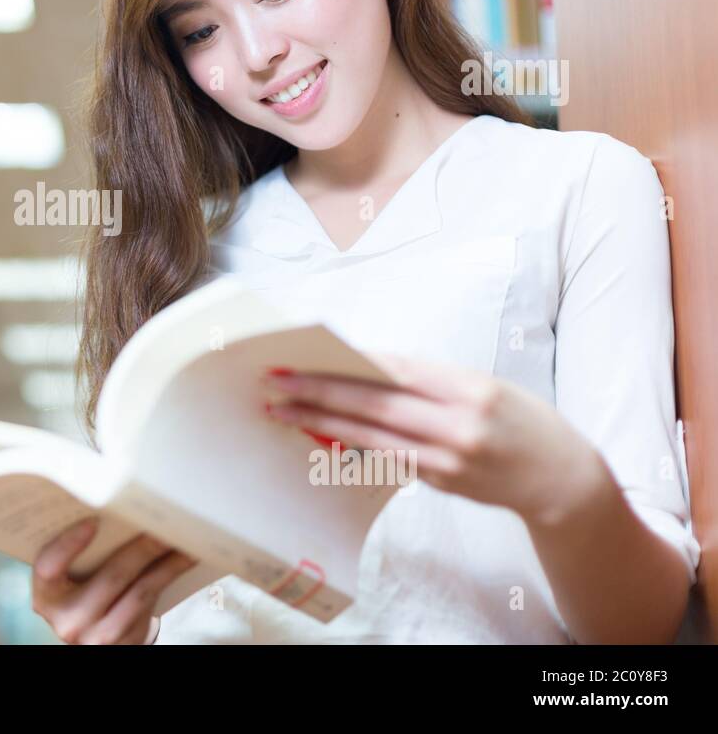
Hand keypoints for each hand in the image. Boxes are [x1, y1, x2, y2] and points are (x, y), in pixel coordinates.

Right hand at [31, 517, 196, 643]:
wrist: (99, 635)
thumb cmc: (85, 594)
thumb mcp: (74, 578)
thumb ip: (84, 553)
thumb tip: (122, 507)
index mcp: (46, 596)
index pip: (48, 567)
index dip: (67, 544)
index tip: (92, 521)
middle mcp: (67, 619)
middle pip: (110, 577)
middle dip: (142, 547)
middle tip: (162, 523)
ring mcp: (96, 636)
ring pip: (139, 591)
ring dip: (167, 562)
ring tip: (183, 539)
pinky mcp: (124, 641)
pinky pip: (151, 603)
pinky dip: (170, 576)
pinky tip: (184, 559)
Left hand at [262, 353, 602, 525]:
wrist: (562, 480)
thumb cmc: (522, 421)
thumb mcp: (485, 385)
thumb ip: (430, 381)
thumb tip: (368, 369)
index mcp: (470, 390)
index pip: (397, 371)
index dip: (348, 363)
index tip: (308, 354)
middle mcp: (458, 426)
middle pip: (375, 405)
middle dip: (320, 392)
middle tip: (277, 382)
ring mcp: (447, 461)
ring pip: (371, 438)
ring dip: (322, 423)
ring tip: (283, 411)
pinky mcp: (439, 484)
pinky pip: (386, 460)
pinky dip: (351, 445)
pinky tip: (320, 435)